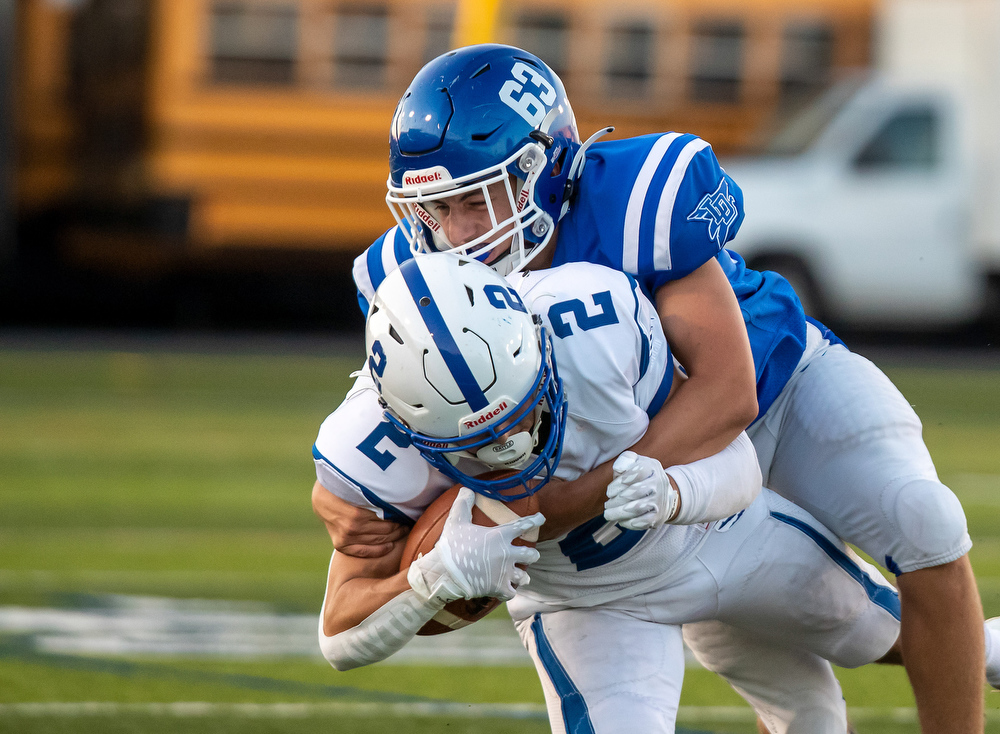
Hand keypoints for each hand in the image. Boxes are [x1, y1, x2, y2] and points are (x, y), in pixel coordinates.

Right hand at [312, 482, 408, 557]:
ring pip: (378, 540)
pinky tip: (389, 546)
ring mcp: (347, 537)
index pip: (389, 519)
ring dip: (393, 536)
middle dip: (399, 526)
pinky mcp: (341, 544)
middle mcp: (353, 527)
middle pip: (386, 530)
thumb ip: (377, 494)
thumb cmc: (345, 489)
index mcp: (359, 513)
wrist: (323, 498)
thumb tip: (401, 488)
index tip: (409, 514)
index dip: (402, 516)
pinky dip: (378, 550)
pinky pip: (364, 551)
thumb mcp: (361, 488)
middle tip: (408, 522)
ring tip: (402, 531)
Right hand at [409, 488, 543, 602]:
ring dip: (522, 575)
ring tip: (522, 577)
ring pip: (524, 576)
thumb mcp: (456, 520)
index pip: (522, 526)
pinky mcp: (498, 588)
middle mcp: (507, 554)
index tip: (541, 518)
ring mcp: (504, 573)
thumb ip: (463, 503)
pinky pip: (511, 592)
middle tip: (530, 554)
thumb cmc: (452, 546)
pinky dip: (510, 591)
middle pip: (531, 555)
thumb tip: (466, 489)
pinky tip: (508, 590)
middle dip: (531, 554)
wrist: (445, 573)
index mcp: (500, 536)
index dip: (534, 521)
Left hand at [603, 451, 679, 529]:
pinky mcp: (659, 515)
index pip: (636, 472)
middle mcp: (659, 482)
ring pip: (637, 508)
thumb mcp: (635, 463)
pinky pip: (644, 521)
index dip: (619, 483)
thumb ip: (625, 460)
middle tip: (607, 505)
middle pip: (635, 491)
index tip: (609, 492)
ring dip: (619, 512)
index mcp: (651, 467)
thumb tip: (618, 468)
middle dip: (617, 500)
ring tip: (608, 514)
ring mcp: (660, 500)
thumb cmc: (641, 477)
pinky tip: (621, 521)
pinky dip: (630, 522)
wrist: (662, 494)